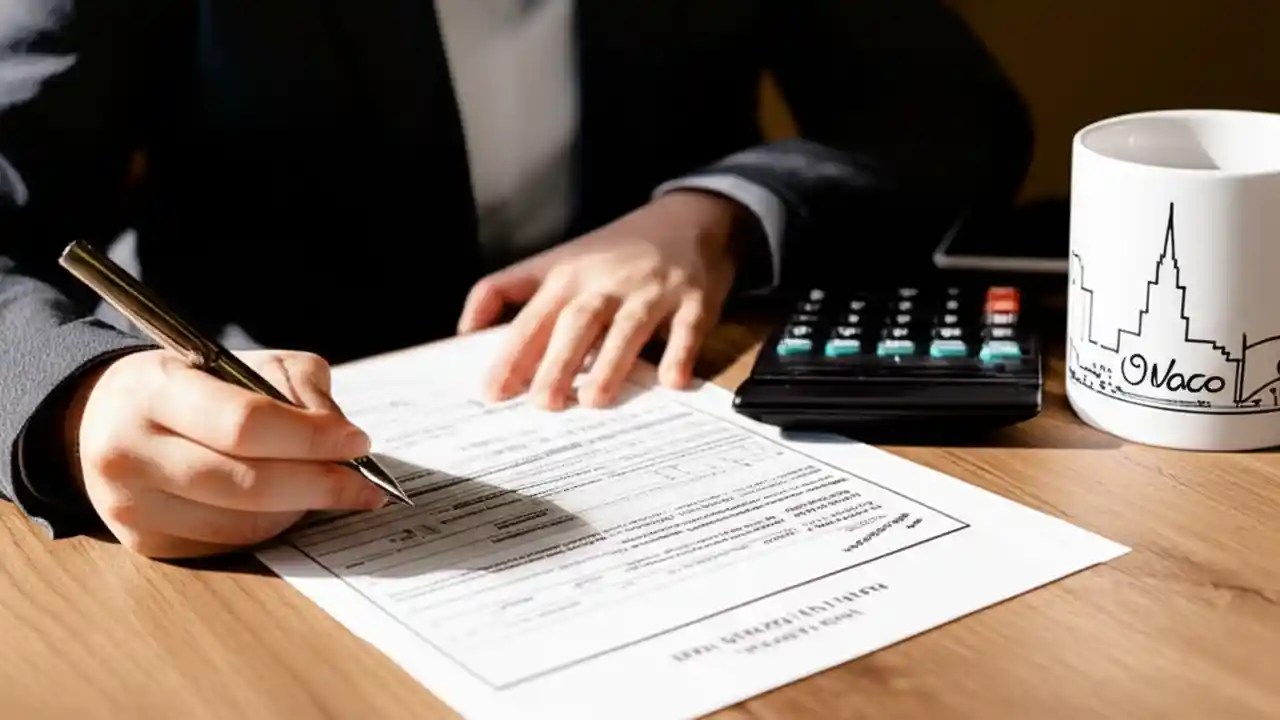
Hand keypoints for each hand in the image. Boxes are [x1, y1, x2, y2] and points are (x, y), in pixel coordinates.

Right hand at [69, 349, 384, 558]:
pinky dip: (272, 526)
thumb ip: (297, 388)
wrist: (104, 418)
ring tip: (327, 488)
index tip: (358, 442)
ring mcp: (133, 507)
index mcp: (153, 391)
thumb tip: (344, 440)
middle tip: (365, 485)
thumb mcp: (239, 361)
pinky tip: (287, 504)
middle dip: (320, 485)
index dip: (310, 438)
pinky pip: (230, 545)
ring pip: (244, 524)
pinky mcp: (146, 543)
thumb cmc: (190, 384)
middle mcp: (131, 453)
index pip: (244, 424)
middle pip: (247, 485)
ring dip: (301, 508)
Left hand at [457, 190, 752, 408]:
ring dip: (611, 363)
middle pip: (576, 322)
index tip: (493, 392)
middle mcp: (605, 280)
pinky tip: (670, 380)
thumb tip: (464, 332)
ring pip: (627, 327)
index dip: (510, 352)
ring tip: (594, 400)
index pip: (530, 315)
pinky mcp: (695, 298)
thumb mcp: (559, 261)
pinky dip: (679, 353)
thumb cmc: (614, 251)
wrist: (690, 217)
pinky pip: (687, 328)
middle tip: (542, 404)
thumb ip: (511, 291)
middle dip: (557, 362)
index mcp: (566, 274)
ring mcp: (651, 289)